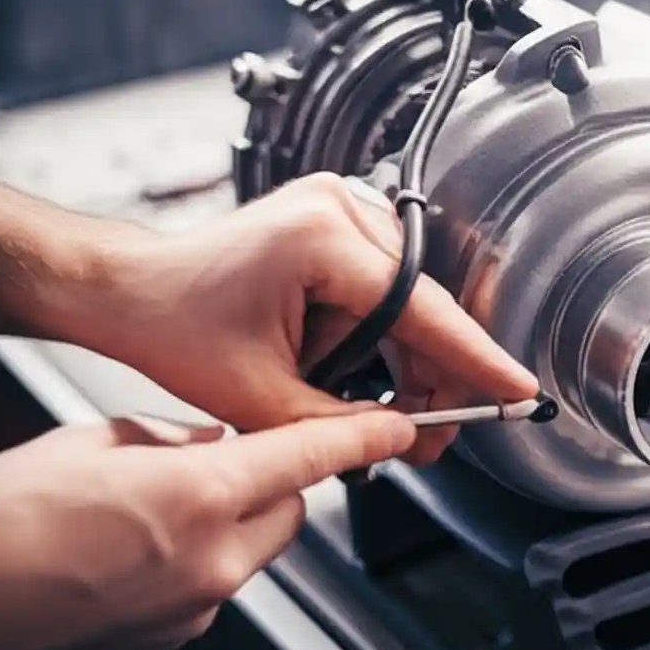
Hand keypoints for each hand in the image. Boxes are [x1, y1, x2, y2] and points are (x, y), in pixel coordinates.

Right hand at [0, 409, 414, 649]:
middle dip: (276, 478)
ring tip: (163, 504)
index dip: (362, 437)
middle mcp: (212, 556)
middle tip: (225, 458)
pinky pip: (221, 582)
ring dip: (237, 518)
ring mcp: (199, 604)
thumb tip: (211, 442)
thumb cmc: (1, 524)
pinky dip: (205, 557)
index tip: (397, 427)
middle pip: (291, 506)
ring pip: (257, 546)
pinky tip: (145, 547)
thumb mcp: (92, 442)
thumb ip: (171, 438)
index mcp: (197, 495)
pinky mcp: (180, 633)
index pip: (310, 457)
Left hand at [68, 172, 537, 463]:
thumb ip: (345, 426)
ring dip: (405, 363)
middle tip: (427, 438)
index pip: (421, 309)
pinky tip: (365, 379)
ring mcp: (338, 211)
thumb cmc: (174, 326)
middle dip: (431, 378)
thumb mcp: (263, 398)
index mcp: (321, 241)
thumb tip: (408, 436)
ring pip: (408, 305)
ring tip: (387, 418)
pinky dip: (382, 340)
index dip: (474, 358)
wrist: (133, 290)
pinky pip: (385, 292)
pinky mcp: (335, 226)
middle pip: (422, 309)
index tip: (516, 389)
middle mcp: (338, 210)